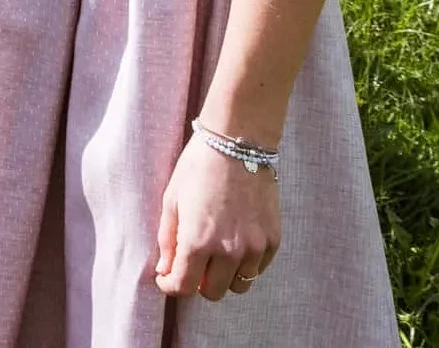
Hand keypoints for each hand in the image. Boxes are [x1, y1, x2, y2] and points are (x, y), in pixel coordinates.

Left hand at [155, 131, 280, 300]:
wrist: (237, 145)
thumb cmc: (198, 168)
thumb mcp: (172, 200)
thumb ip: (168, 240)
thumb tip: (165, 269)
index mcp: (198, 242)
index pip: (184, 287)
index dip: (171, 286)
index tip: (168, 278)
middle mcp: (229, 251)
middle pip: (214, 293)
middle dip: (198, 283)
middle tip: (192, 263)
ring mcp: (255, 248)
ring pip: (239, 285)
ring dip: (224, 276)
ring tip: (215, 252)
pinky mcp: (273, 241)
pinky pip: (258, 269)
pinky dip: (245, 264)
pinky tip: (235, 242)